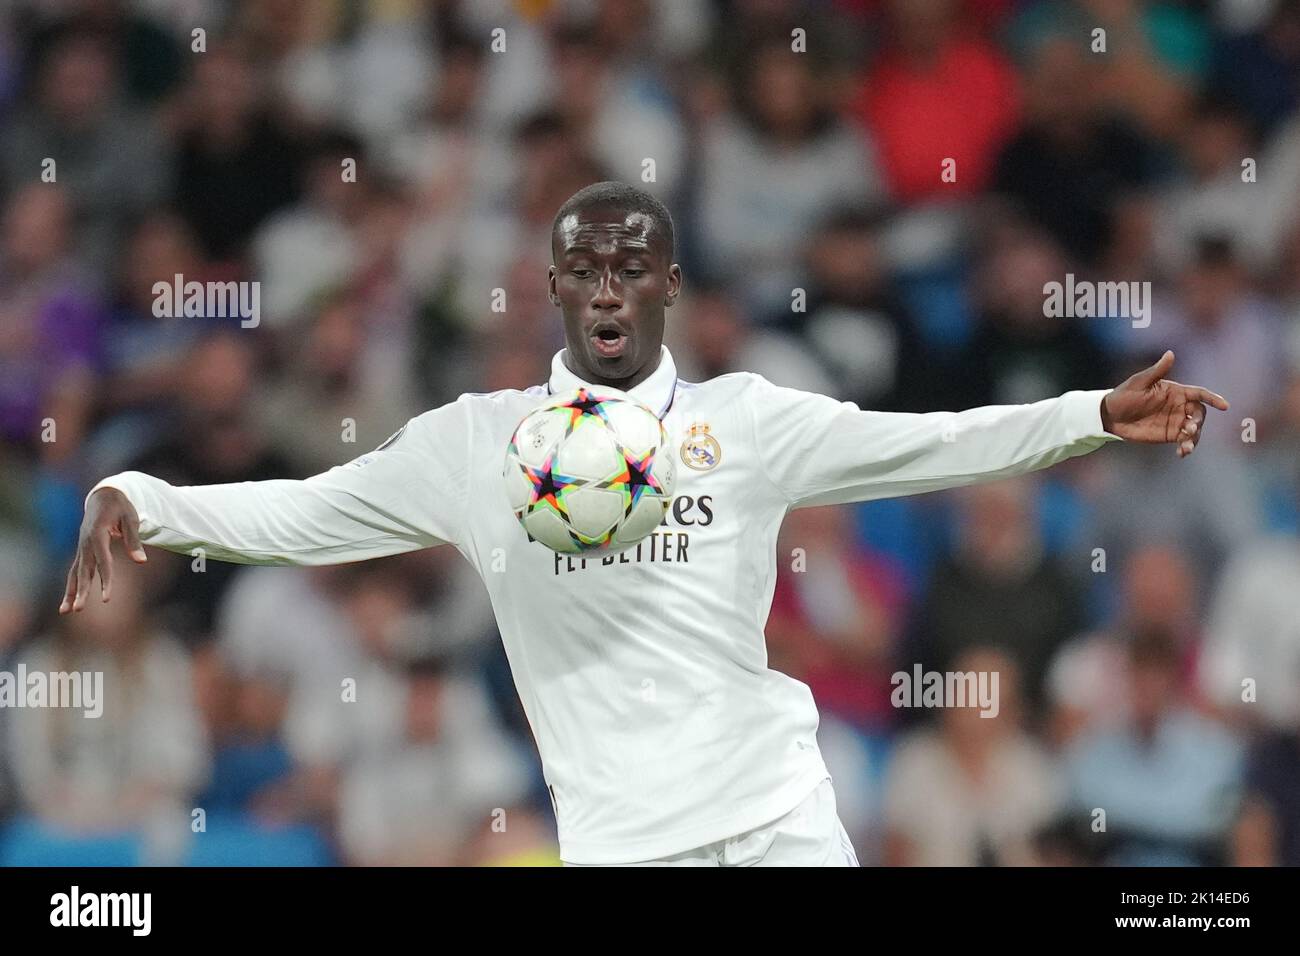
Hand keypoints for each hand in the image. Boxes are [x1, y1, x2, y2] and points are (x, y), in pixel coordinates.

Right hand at [59, 487, 146, 612]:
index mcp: (97, 534)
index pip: (102, 562)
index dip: (105, 580)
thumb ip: (134, 540)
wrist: (104, 495)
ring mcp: (81, 547)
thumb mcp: (131, 518)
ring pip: (75, 573)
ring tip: (65, 612)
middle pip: (83, 571)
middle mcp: (85, 543)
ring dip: (70, 592)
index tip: (106, 599)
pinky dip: (71, 585)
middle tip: (78, 610)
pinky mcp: (82, 551)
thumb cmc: (120, 506)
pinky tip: (68, 601)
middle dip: (81, 591)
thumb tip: (142, 561)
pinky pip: (75, 571)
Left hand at [1099, 350, 1228, 456]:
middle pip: (1200, 414)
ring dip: (1194, 438)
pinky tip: (1182, 453)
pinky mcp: (1170, 435)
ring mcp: (1176, 421)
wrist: (1110, 416)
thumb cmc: (1124, 395)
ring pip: (1195, 430)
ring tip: (1185, 446)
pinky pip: (1184, 441)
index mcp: (1176, 391)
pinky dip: (1186, 447)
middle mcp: (1179, 406)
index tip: (1224, 406)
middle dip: (1199, 422)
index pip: (1199, 394)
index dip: (1213, 399)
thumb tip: (1170, 353)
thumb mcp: (1139, 382)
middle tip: (1190, 429)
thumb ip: (1157, 371)